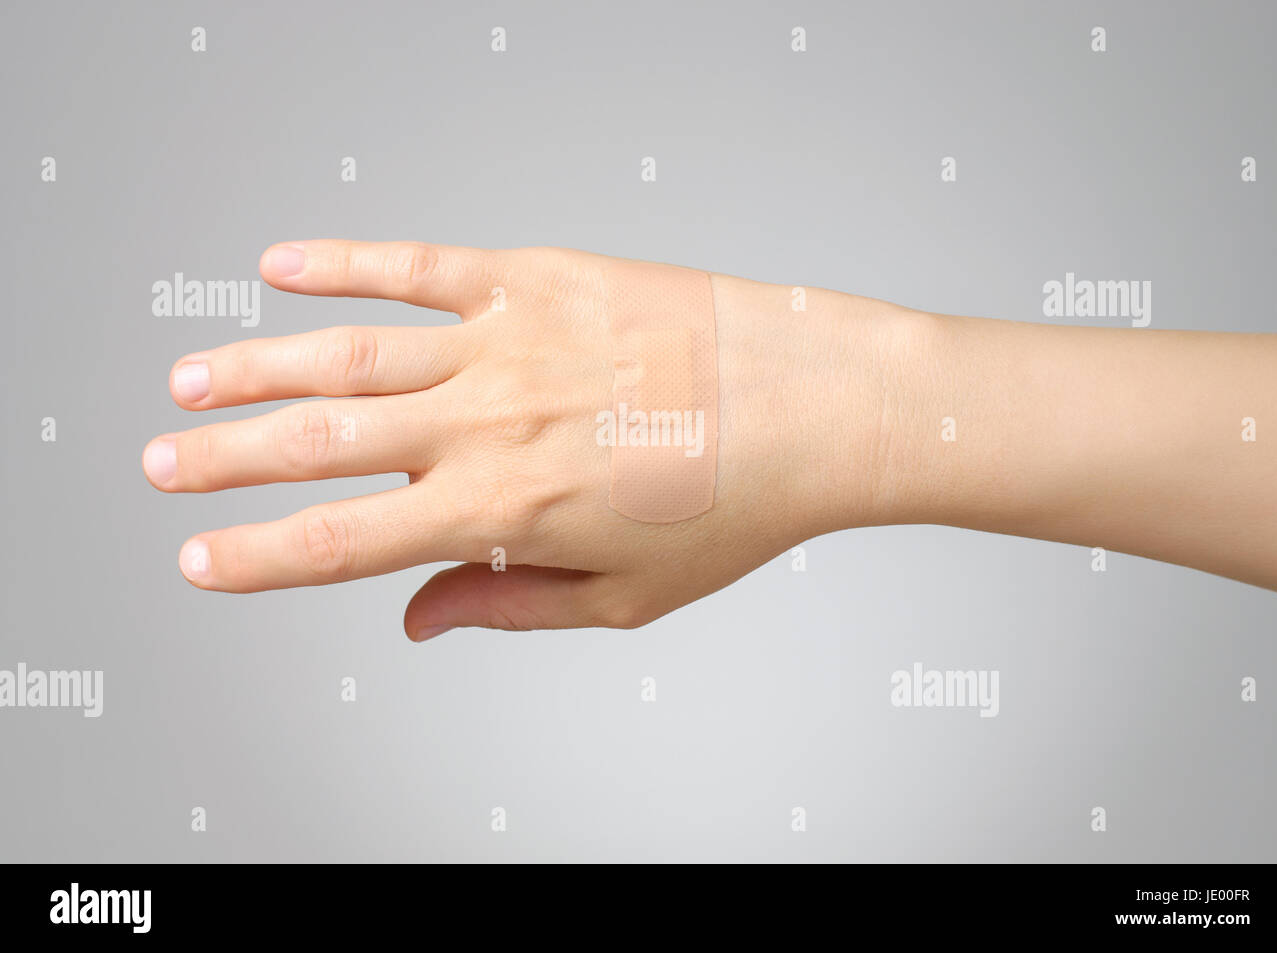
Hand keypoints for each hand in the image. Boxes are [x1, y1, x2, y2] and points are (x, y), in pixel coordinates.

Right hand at [142, 241, 892, 637]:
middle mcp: (487, 423)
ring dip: (257, 366)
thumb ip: (507, 606)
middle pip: (321, 443)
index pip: (345, 544)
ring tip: (191, 378)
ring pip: (348, 352)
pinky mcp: (535, 277)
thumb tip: (417, 619)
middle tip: (160, 463)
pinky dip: (343, 263)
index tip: (198, 558)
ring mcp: (506, 341)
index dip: (258, 556)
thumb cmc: (733, 506)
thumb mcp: (625, 596)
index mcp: (504, 511)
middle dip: (227, 458)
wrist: (816, 404)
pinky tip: (282, 264)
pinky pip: (417, 264)